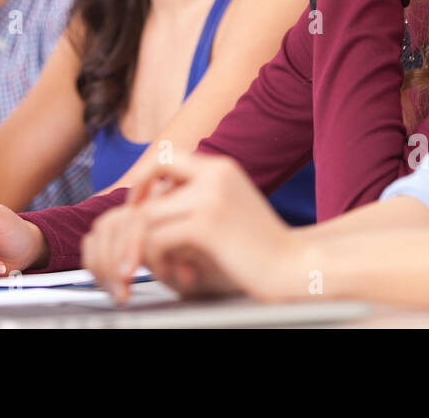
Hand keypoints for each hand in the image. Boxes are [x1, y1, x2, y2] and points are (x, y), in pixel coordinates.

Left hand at [87, 154, 303, 302]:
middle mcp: (215, 173)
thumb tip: (157, 203)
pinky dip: (157, 260)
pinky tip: (177, 274)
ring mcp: (210, 196)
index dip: (146, 178)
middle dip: (134, 204)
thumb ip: (200, 198)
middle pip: (152, 172)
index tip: (140, 205)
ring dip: (142, 243)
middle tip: (131, 234)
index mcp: (222, 168)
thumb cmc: (264, 248)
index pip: (167, 156)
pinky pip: (157, 237)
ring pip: (148, 213)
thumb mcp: (231, 210)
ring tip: (152, 266)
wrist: (297, 268)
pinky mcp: (206, 224)